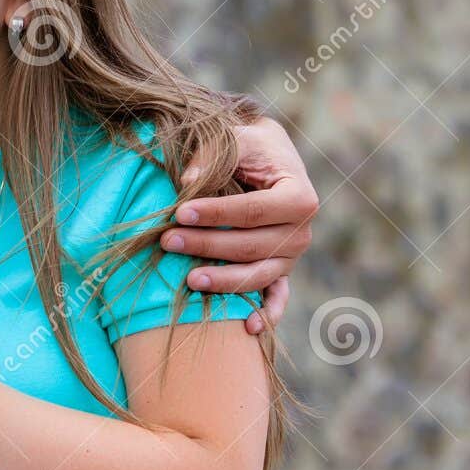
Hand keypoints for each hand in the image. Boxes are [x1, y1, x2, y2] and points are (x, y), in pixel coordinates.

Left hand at [169, 116, 317, 334]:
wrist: (269, 160)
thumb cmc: (252, 149)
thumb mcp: (238, 141)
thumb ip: (215, 156)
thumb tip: (187, 181)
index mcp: (299, 198)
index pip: (253, 211)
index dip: (216, 214)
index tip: (180, 212)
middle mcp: (302, 233)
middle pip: (251, 247)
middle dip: (207, 245)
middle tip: (167, 240)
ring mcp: (292, 257)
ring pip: (258, 276)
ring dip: (224, 281)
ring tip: (189, 280)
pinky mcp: (281, 272)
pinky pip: (277, 297)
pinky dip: (267, 314)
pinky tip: (248, 328)